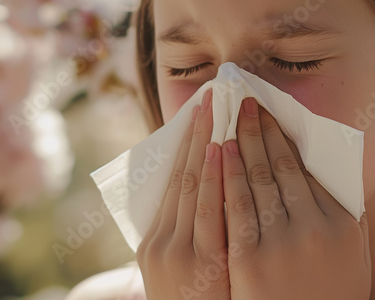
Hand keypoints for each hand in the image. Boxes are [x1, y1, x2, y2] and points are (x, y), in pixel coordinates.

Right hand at [137, 87, 229, 299]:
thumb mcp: (185, 276)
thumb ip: (192, 238)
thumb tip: (216, 193)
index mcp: (154, 242)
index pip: (171, 181)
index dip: (185, 144)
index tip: (199, 112)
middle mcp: (161, 242)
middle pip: (178, 175)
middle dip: (194, 134)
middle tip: (208, 97)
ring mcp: (177, 252)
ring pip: (190, 185)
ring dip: (203, 144)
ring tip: (215, 111)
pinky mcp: (197, 263)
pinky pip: (207, 210)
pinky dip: (212, 177)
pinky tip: (219, 150)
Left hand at [221, 97, 371, 299]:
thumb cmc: (324, 297)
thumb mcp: (349, 259)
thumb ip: (344, 218)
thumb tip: (331, 175)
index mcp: (342, 224)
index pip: (308, 170)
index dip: (286, 139)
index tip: (273, 116)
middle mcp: (316, 228)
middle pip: (281, 167)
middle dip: (261, 130)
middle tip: (247, 102)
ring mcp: (282, 243)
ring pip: (256, 179)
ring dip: (240, 142)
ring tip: (229, 117)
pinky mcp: (250, 259)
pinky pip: (234, 206)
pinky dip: (225, 174)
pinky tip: (216, 151)